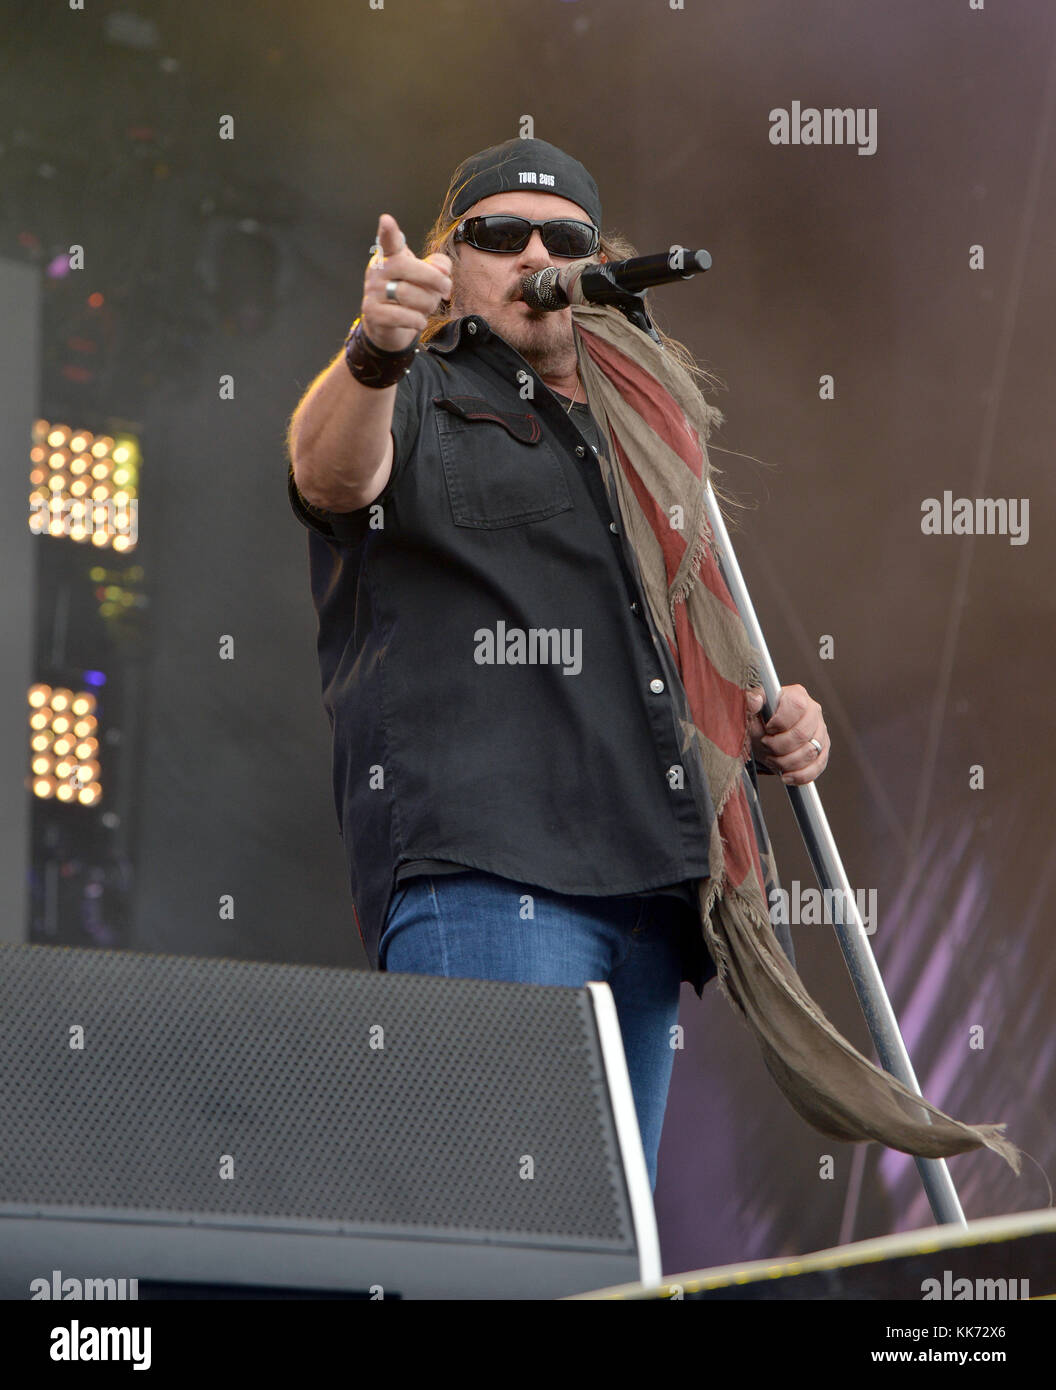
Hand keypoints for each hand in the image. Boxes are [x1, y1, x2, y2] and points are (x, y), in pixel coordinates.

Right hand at [361, 213, 452, 352]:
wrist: (389, 325)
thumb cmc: (410, 294)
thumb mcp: (427, 276)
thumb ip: (439, 266)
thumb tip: (443, 271)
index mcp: (390, 256)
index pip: (388, 240)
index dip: (388, 231)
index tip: (386, 220)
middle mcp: (378, 270)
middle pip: (407, 267)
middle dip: (434, 279)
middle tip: (446, 288)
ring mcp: (372, 291)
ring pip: (408, 293)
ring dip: (428, 304)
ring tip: (428, 307)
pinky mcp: (372, 313)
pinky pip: (403, 316)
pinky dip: (418, 321)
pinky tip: (419, 322)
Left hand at [747, 683, 828, 784]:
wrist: (761, 738)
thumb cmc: (757, 721)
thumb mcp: (749, 711)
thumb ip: (748, 702)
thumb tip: (755, 700)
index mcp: (796, 695)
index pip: (796, 706)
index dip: (780, 722)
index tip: (766, 730)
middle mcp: (813, 711)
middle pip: (803, 733)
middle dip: (780, 746)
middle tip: (765, 746)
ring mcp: (820, 731)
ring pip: (811, 752)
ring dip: (787, 762)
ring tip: (772, 759)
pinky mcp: (822, 751)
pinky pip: (817, 766)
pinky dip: (800, 775)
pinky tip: (786, 775)